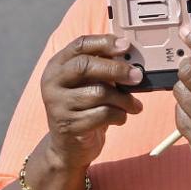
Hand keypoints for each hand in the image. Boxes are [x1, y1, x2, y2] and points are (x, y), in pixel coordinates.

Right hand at [39, 34, 145, 167]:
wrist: (68, 147)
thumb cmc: (84, 109)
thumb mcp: (89, 85)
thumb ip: (103, 70)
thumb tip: (133, 59)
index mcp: (57, 66)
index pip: (79, 45)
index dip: (104, 42)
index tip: (126, 45)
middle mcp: (52, 82)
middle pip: (85, 65)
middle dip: (116, 69)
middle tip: (137, 76)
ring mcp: (57, 104)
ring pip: (99, 93)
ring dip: (124, 99)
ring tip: (134, 105)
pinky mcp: (68, 125)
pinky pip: (102, 115)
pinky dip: (119, 116)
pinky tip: (121, 118)